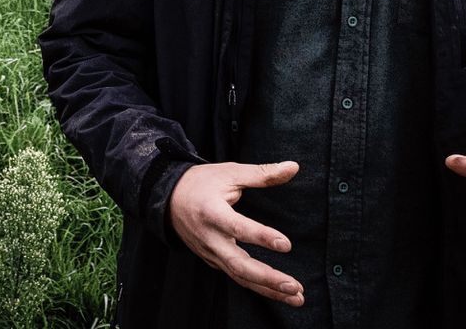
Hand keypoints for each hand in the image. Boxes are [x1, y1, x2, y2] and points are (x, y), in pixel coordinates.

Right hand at [168, 160, 304, 305]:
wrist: (168, 198)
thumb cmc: (201, 183)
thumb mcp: (229, 172)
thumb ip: (262, 173)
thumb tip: (294, 167)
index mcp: (212, 212)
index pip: (238, 228)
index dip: (261, 237)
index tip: (286, 245)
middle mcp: (210, 238)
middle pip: (239, 265)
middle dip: (268, 278)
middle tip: (294, 286)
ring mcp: (210, 253)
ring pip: (240, 277)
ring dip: (268, 290)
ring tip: (297, 297)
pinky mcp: (213, 261)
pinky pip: (237, 277)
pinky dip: (258, 287)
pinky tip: (279, 292)